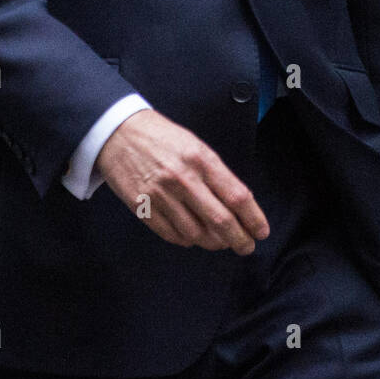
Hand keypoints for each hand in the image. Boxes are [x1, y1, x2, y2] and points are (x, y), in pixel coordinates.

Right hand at [96, 107, 269, 254]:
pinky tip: (193, 238)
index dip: (253, 218)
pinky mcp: (142, 207)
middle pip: (220, 221)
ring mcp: (161, 195)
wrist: (118, 132)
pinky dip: (187, 240)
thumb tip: (237, 205)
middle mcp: (183, 178)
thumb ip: (215, 174)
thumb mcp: (195, 145)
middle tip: (246, 246)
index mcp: (201, 159)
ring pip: (196, 233)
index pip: (237, 196)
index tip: (261, 231)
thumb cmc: (161, 137)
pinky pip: (171, 235)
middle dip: (239, 239)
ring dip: (213, 243)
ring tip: (220, 242)